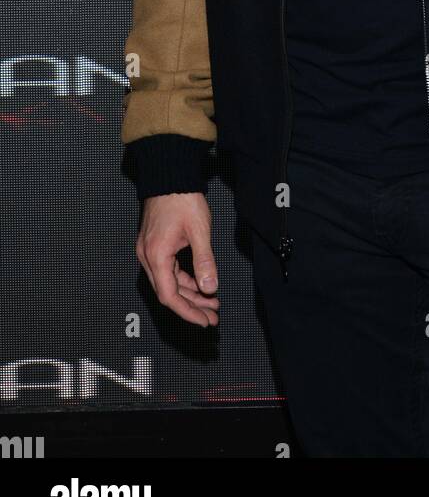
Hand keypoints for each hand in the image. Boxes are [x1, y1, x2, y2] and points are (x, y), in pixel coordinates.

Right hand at [136, 193, 219, 326]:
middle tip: (212, 317)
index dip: (187, 312)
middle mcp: (148, 256)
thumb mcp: (199, 231)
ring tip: (211, 302)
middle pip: (168, 292)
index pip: (169, 296)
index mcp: (156, 255)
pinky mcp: (155, 245)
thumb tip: (210, 288)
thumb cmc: (182, 198)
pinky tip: (200, 284)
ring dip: (190, 294)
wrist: (169, 175)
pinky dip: (184, 280)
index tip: (204, 321)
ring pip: (169, 282)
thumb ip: (205, 261)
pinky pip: (169, 270)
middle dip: (191, 306)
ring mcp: (149, 251)